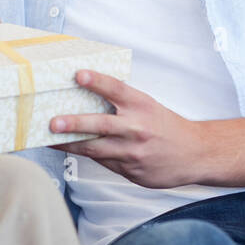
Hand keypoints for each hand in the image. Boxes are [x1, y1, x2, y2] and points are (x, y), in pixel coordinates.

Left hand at [48, 70, 208, 187]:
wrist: (195, 154)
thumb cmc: (166, 126)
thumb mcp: (148, 107)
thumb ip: (122, 103)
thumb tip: (86, 97)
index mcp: (142, 105)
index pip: (116, 89)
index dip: (96, 81)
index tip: (78, 74)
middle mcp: (137, 128)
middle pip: (101, 124)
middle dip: (75, 124)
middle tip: (53, 122)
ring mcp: (133, 151)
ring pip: (95, 149)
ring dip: (69, 144)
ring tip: (49, 140)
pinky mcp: (130, 170)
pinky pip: (103, 162)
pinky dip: (86, 155)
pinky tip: (68, 150)